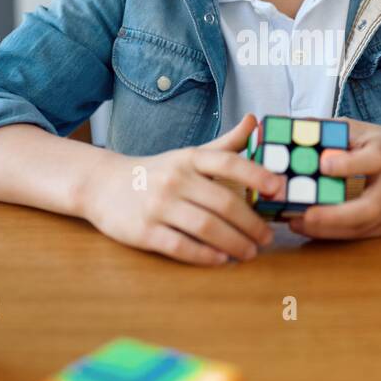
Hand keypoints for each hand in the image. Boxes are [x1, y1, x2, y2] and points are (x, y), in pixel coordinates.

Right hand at [80, 114, 281, 264]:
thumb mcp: (187, 155)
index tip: (278, 189)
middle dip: (251, 223)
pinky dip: (205, 255)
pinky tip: (221, 260)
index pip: (228, 162)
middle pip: (223, 203)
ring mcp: (158, 206)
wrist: (102, 185)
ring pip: (206, 227)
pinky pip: (180, 246)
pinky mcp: (144, 232)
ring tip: (250, 252)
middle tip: (267, 237)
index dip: (256, 174)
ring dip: (234, 243)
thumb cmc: (155, 172)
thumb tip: (255, 121)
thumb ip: (224, 144)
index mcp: (189, 159)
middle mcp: (174, 179)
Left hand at [287, 118, 380, 240]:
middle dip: (335, 215)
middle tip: (305, 214)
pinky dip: (333, 234)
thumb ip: (330, 128)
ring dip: (327, 229)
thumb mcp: (362, 129)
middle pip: (370, 206)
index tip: (323, 164)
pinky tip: (308, 227)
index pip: (373, 159)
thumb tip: (292, 127)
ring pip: (363, 226)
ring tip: (296, 222)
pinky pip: (361, 235)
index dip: (349, 164)